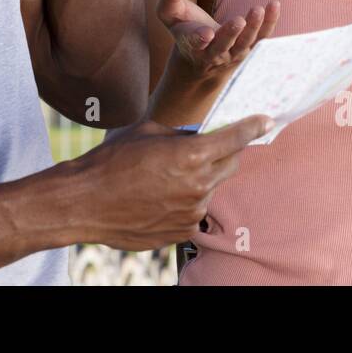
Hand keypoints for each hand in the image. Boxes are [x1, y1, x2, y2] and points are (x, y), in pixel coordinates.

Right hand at [75, 114, 272, 250]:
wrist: (86, 202)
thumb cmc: (111, 162)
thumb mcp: (147, 132)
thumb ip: (180, 133)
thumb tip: (196, 135)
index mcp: (192, 155)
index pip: (237, 138)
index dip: (254, 126)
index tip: (266, 120)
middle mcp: (198, 185)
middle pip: (230, 164)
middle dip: (224, 153)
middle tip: (204, 149)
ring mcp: (192, 212)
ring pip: (211, 189)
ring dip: (200, 180)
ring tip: (164, 178)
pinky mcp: (182, 232)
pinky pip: (195, 211)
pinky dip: (185, 202)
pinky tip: (158, 198)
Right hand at [156, 0, 280, 79]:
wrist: (200, 59)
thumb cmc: (183, 27)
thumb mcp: (170, 13)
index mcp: (191, 45)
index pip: (195, 43)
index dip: (200, 39)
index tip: (206, 34)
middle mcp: (213, 54)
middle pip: (223, 46)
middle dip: (230, 34)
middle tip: (238, 21)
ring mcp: (233, 54)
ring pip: (245, 43)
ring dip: (253, 28)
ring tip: (257, 9)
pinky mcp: (249, 48)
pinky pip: (261, 37)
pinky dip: (269, 23)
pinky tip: (274, 4)